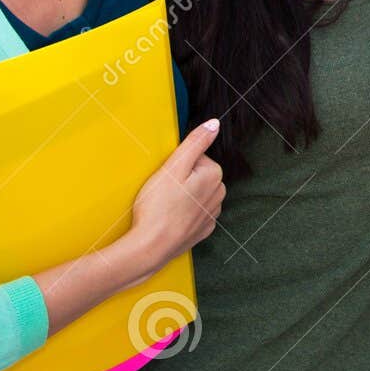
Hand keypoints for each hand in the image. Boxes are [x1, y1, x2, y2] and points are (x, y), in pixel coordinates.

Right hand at [122, 119, 225, 281]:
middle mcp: (219, 195)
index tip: (166, 176)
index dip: (177, 164)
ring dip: (182, 197)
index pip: (196, 157)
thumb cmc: (158, 206)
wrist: (150, 247)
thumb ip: (196, 142)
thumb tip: (215, 123)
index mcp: (215, 176)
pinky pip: (193, 214)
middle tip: (162, 191)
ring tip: (164, 205)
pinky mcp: (201, 231)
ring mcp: (211, 215)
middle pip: (197, 176)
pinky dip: (182, 214)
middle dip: (181, 179)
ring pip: (195, 195)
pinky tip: (169, 218)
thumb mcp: (174, 166)